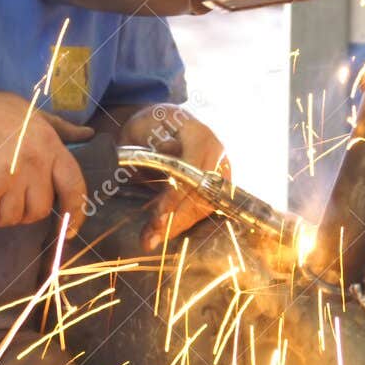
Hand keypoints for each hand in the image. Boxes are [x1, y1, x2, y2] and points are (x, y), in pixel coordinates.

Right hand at [0, 86, 90, 230]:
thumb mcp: (24, 111)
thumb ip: (57, 127)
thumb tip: (87, 136)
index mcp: (47, 142)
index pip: (74, 185)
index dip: (76, 212)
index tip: (70, 229)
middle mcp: (33, 161)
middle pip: (39, 209)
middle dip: (20, 210)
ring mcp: (9, 177)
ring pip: (11, 218)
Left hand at [121, 104, 228, 250]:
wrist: (159, 127)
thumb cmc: (149, 126)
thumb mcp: (145, 127)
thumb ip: (154, 141)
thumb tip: (168, 153)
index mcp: (199, 135)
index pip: (193, 170)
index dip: (177, 195)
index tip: (159, 215)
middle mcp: (216, 155)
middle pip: (202, 194)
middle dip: (176, 218)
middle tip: (151, 236)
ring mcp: (220, 173)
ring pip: (203, 206)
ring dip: (177, 225)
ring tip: (150, 239)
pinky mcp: (216, 189)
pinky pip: (202, 210)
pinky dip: (181, 224)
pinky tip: (160, 233)